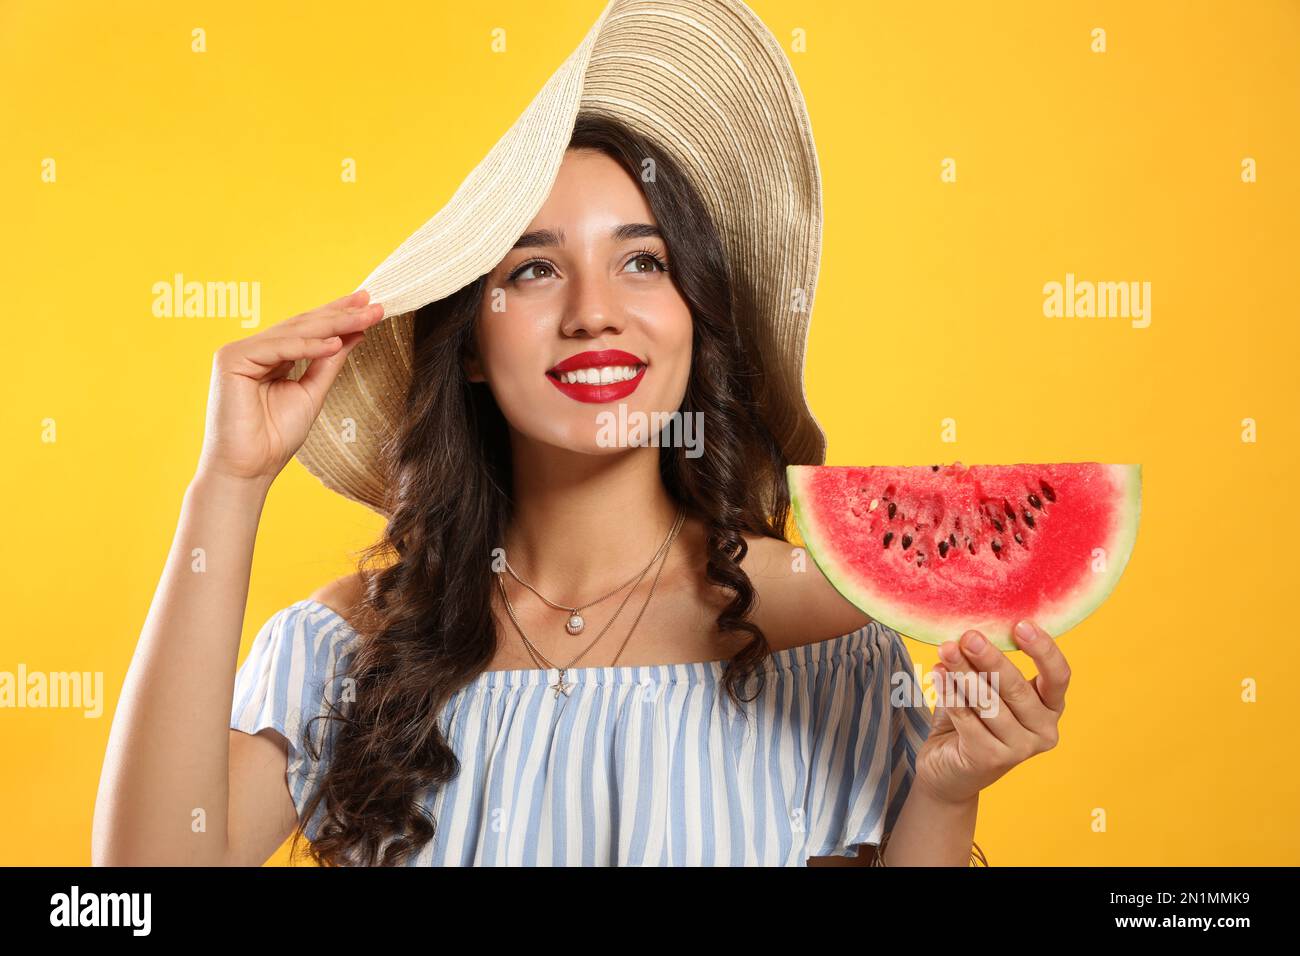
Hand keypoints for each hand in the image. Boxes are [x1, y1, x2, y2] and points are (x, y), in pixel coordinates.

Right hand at [195, 289, 383, 484]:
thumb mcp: (312, 392)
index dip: (339, 315)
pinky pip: (277, 347)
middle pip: (303, 325)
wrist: (249, 468)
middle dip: (341, 313)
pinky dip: (307, 346)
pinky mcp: (231, 359)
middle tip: (373, 302)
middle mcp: (254, 349)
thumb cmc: (275, 437)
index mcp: (271, 356)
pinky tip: (335, 342)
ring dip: (332, 323)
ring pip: (294, 332)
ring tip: (364, 317)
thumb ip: (329, 362)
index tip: (369, 304)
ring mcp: (239, 351)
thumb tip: (354, 333)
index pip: (309, 330)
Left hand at [913, 620, 1068, 806]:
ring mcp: (1020, 749)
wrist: (948, 771)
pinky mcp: (991, 759)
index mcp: (1050, 707)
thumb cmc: (970, 721)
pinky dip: (950, 694)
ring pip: (989, 702)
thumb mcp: (983, 689)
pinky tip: (937, 675)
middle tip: (968, 636)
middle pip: (1017, 688)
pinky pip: (967, 719)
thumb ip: (984, 666)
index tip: (1021, 625)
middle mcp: (1043, 730)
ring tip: (945, 650)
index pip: (1059, 676)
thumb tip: (969, 630)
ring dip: (964, 673)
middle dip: (990, 659)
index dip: (1043, 650)